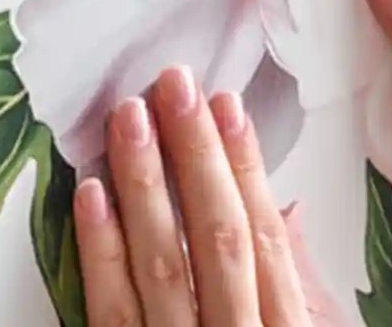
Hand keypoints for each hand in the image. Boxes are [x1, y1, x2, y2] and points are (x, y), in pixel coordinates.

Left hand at [74, 67, 310, 326]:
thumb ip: (300, 286)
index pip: (265, 238)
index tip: (226, 105)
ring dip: (144, 183)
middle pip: (217, 238)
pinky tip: (91, 193)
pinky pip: (111, 313)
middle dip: (197, 155)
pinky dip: (100, 250)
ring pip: (161, 265)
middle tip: (176, 87)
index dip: (246, 167)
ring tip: (131, 118)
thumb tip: (288, 209)